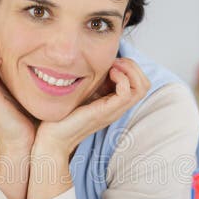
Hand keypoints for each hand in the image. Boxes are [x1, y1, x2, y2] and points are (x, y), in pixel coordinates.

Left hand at [35, 58, 149, 156]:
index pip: (139, 83)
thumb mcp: (82, 92)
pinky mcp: (106, 111)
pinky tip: (108, 75)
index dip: (129, 67)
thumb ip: (92, 81)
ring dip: (129, 70)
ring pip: (141, 87)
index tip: (111, 62)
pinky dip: (121, 78)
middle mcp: (118, 107)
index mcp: (114, 102)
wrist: (53, 137)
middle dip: (133, 66)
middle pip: (145, 84)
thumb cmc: (63, 115)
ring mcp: (114, 110)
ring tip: (112, 68)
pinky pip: (127, 92)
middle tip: (114, 63)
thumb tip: (96, 62)